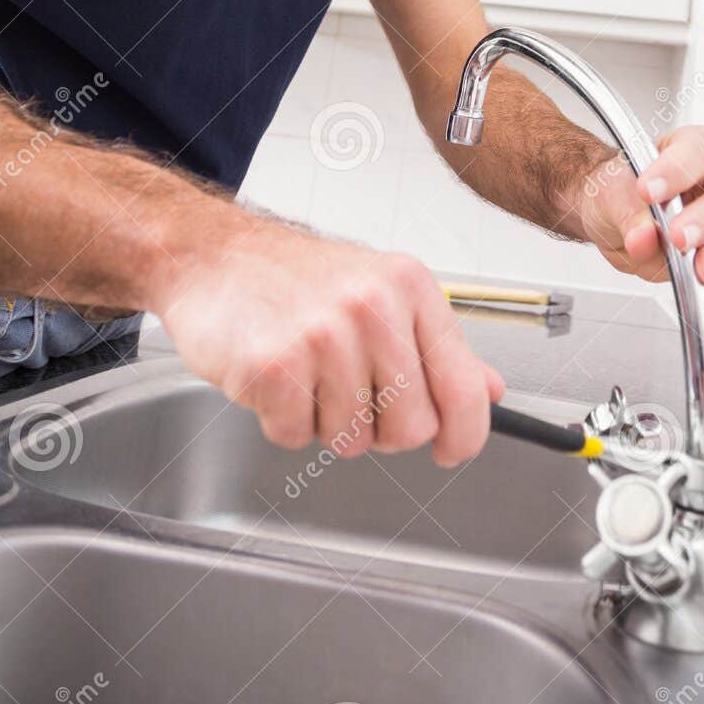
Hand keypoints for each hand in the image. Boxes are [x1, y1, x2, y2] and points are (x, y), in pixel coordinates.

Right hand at [153, 223, 504, 461]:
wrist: (213, 254)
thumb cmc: (295, 277)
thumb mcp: (383, 292)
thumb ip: (438, 347)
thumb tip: (489, 390)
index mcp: (409, 287)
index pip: (463, 387)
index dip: (465, 435)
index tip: (454, 449)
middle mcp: (373, 307)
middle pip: (411, 429)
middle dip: (380, 429)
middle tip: (349, 393)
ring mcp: (322, 335)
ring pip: (352, 441)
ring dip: (324, 421)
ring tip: (306, 373)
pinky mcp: (273, 365)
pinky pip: (295, 437)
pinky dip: (281, 420)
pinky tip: (275, 378)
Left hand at [578, 125, 703, 292]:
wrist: (614, 216)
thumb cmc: (621, 190)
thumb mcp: (611, 193)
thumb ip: (626, 212)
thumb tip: (643, 237)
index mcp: (691, 148)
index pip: (696, 150)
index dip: (675, 170)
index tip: (648, 191)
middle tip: (677, 237)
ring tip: (700, 268)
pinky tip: (700, 283)